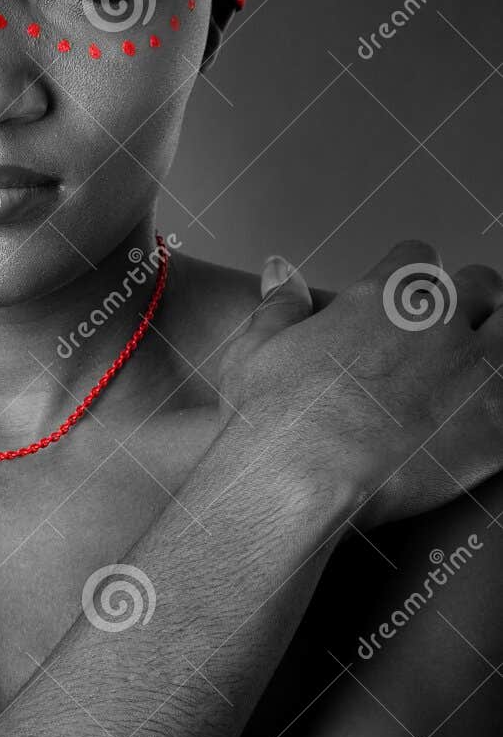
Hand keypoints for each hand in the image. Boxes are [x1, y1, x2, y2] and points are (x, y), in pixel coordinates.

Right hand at [216, 238, 502, 529]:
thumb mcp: (257, 346)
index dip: (413, 279)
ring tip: (481, 369)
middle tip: (454, 336)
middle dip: (471, 303)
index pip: (419, 256)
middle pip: (481, 285)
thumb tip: (280, 269)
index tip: (406, 301)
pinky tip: (487, 419)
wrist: (299, 480)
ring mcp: (475, 370)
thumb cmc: (271, 418)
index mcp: (384, 294)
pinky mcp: (498, 424)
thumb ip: (282, 302)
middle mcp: (438, 320)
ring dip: (500, 342)